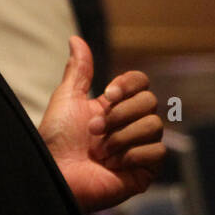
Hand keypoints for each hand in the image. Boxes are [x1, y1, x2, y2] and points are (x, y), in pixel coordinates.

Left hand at [39, 36, 164, 211]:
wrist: (56, 175)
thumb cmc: (56, 141)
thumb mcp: (67, 100)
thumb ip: (78, 71)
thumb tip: (75, 39)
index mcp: (116, 107)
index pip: (141, 82)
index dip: (128, 85)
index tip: (107, 94)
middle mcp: (131, 125)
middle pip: (150, 101)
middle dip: (119, 115)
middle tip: (94, 131)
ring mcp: (139, 148)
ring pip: (154, 125)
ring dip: (122, 136)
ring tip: (101, 151)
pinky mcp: (145, 171)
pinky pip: (157, 152)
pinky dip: (134, 155)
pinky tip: (114, 165)